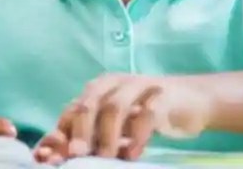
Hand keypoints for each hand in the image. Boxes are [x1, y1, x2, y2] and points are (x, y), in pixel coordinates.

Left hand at [33, 74, 212, 163]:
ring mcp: (138, 87)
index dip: (59, 133)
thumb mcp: (116, 127)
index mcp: (97, 90)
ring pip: (115, 107)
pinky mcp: (162, 96)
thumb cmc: (146, 116)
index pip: (72, 111)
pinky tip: (133, 154)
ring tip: (106, 158)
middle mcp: (114, 84)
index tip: (50, 157)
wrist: (192, 101)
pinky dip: (138, 134)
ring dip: (107, 135)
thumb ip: (90, 138)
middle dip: (80, 131)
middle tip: (75, 154)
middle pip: (89, 104)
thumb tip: (52, 156)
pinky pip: (148, 113)